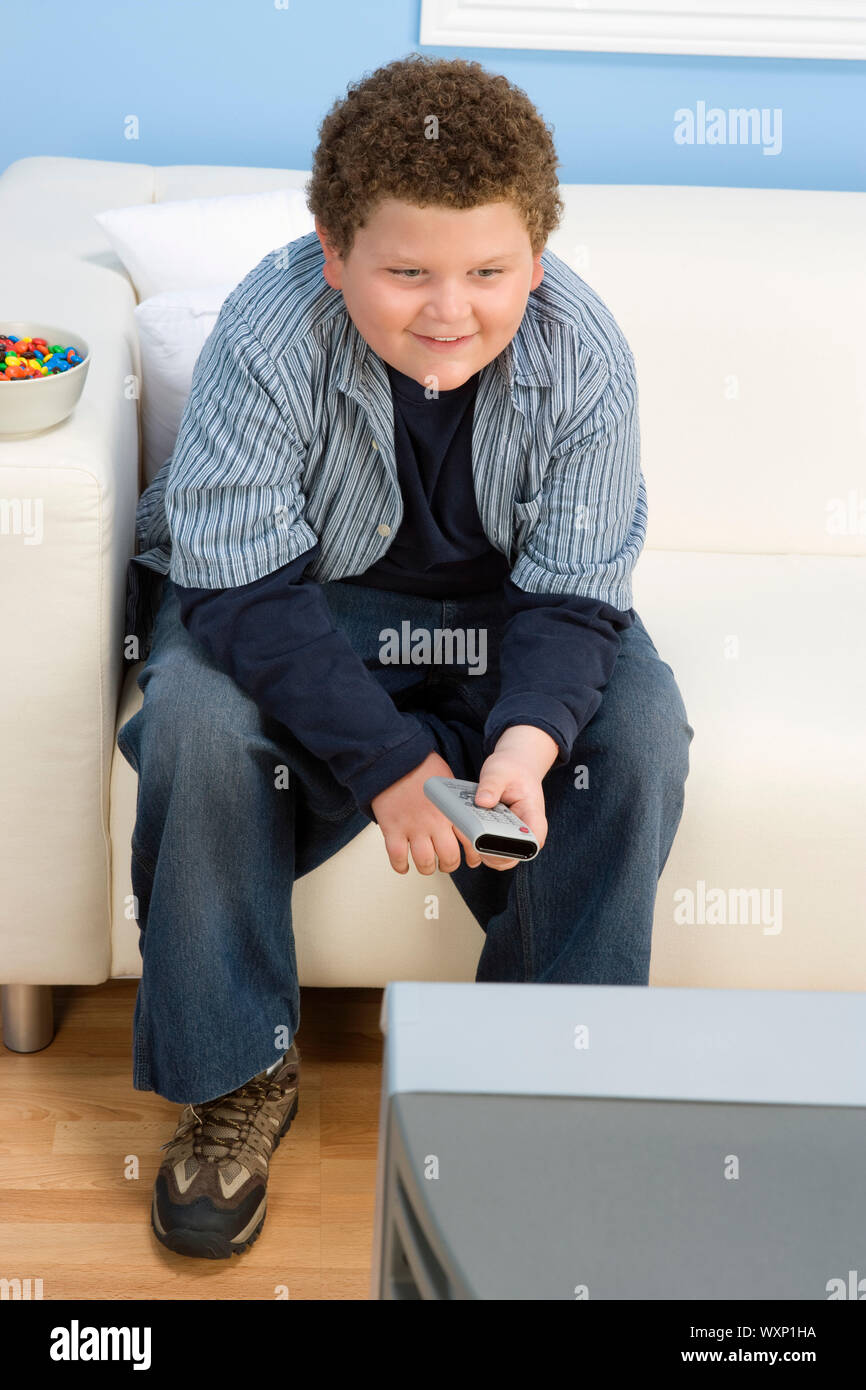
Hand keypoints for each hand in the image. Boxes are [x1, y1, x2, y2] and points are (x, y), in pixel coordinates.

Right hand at [370, 750, 483, 874]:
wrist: (394, 759)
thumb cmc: (421, 767)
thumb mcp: (450, 784)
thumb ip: (459, 804)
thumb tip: (470, 818)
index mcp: (451, 810)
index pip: (470, 840)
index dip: (473, 855)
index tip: (471, 860)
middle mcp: (434, 821)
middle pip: (449, 857)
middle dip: (449, 865)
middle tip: (447, 864)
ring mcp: (413, 827)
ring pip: (425, 862)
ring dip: (427, 868)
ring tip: (427, 865)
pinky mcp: (392, 829)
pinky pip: (397, 857)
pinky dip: (401, 867)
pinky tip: (404, 866)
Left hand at [470, 727, 552, 870]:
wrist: (515, 767)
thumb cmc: (511, 769)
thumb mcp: (499, 771)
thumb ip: (491, 785)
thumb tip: (482, 802)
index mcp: (533, 815)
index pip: (533, 842)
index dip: (514, 849)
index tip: (492, 841)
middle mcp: (526, 830)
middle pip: (513, 857)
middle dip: (492, 854)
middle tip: (473, 838)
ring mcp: (514, 836)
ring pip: (500, 859)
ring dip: (483, 852)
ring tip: (470, 833)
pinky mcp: (501, 836)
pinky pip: (490, 850)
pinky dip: (478, 846)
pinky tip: (469, 832)